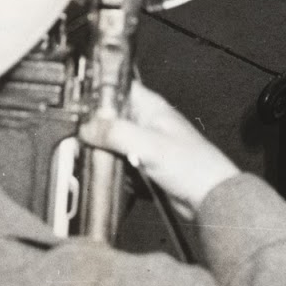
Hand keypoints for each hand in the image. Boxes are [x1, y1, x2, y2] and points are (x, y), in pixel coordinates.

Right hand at [77, 78, 237, 222]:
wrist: (210, 198)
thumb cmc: (193, 166)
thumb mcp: (149, 145)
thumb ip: (116, 133)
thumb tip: (87, 127)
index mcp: (150, 106)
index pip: (116, 87)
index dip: (96, 91)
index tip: (75, 102)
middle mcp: (146, 121)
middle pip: (110, 116)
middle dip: (95, 127)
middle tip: (80, 137)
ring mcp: (145, 143)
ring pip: (113, 141)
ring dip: (104, 150)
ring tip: (93, 157)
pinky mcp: (144, 165)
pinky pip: (120, 161)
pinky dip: (113, 167)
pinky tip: (109, 173)